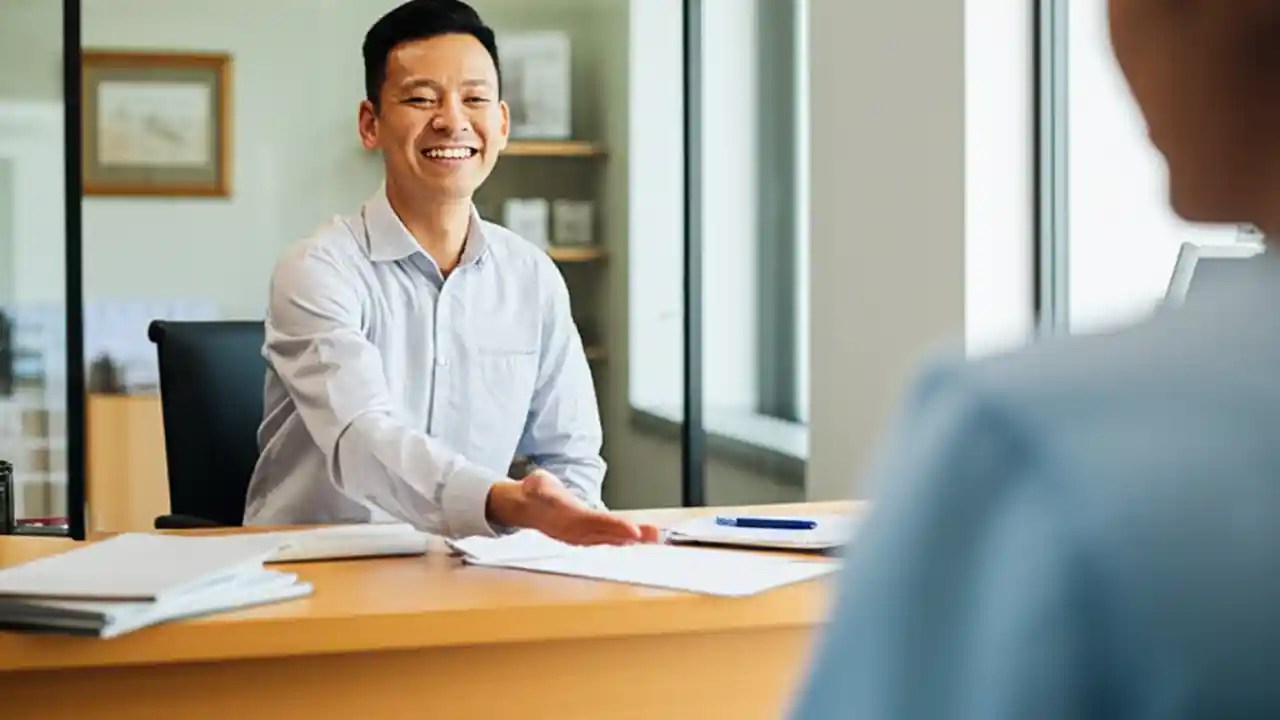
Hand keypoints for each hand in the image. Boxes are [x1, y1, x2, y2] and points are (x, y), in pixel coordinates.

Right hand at [486, 470, 661, 545]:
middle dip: (632, 534)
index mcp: (567, 517)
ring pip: (610, 537)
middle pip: (608, 533)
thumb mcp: (536, 484)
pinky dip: (621, 538)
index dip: (616, 527)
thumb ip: (538, 486)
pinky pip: (606, 538)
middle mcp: (575, 531)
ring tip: (652, 535)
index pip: (596, 522)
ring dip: (631, 538)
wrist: (525, 507)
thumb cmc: (535, 493)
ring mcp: (579, 535)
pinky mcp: (583, 536)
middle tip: (654, 534)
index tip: (635, 532)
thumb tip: (535, 485)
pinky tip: (635, 538)